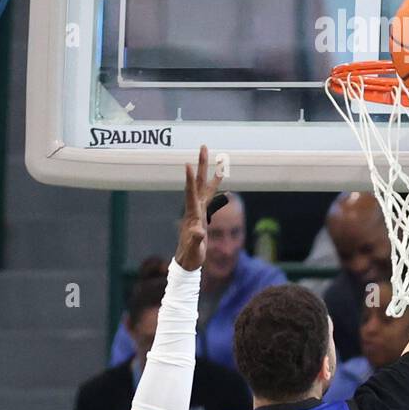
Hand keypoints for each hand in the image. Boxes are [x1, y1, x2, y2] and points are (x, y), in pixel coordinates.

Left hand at [174, 144, 224, 272]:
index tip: (188, 164)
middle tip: (204, 147)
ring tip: (218, 160)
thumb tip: (199, 232)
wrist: (187, 262)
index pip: (191, 193)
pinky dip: (215, 188)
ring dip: (210, 173)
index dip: (190, 180)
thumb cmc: (191, 257)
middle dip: (202, 165)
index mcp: (192, 215)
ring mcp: (198, 212)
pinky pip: (210, 197)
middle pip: (198, 183)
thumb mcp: (194, 250)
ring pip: (204, 188)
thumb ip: (197, 240)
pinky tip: (220, 181)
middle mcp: (194, 209)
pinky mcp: (202, 216)